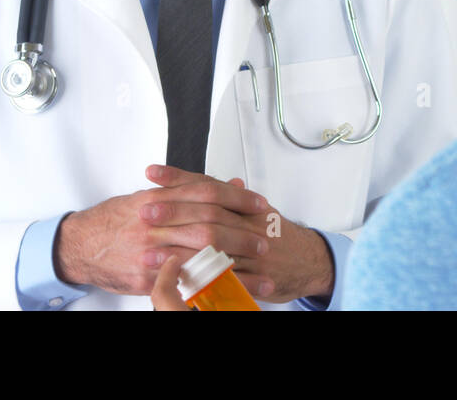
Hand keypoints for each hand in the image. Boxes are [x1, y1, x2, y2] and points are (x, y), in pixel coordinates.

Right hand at [53, 167, 269, 295]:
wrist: (79, 244)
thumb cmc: (117, 220)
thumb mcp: (150, 197)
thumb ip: (189, 189)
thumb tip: (230, 183)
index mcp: (157, 198)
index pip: (205, 192)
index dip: (236, 198)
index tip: (260, 205)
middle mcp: (155, 223)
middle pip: (208, 225)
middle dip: (241, 234)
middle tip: (265, 240)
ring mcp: (150, 252)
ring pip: (200, 258)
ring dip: (236, 268)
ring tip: (263, 274)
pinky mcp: (146, 279)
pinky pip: (185, 287)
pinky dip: (212, 291)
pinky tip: (234, 295)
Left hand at [142, 165, 335, 302]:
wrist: (311, 261)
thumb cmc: (278, 235)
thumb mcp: (255, 211)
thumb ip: (229, 197)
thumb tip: (202, 180)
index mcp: (246, 206)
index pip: (208, 186)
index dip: (179, 178)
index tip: (152, 173)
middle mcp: (250, 224)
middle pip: (208, 214)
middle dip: (174, 213)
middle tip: (145, 213)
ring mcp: (253, 252)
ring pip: (213, 249)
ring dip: (179, 252)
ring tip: (149, 253)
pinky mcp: (256, 279)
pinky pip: (224, 281)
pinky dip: (200, 282)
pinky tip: (178, 284)